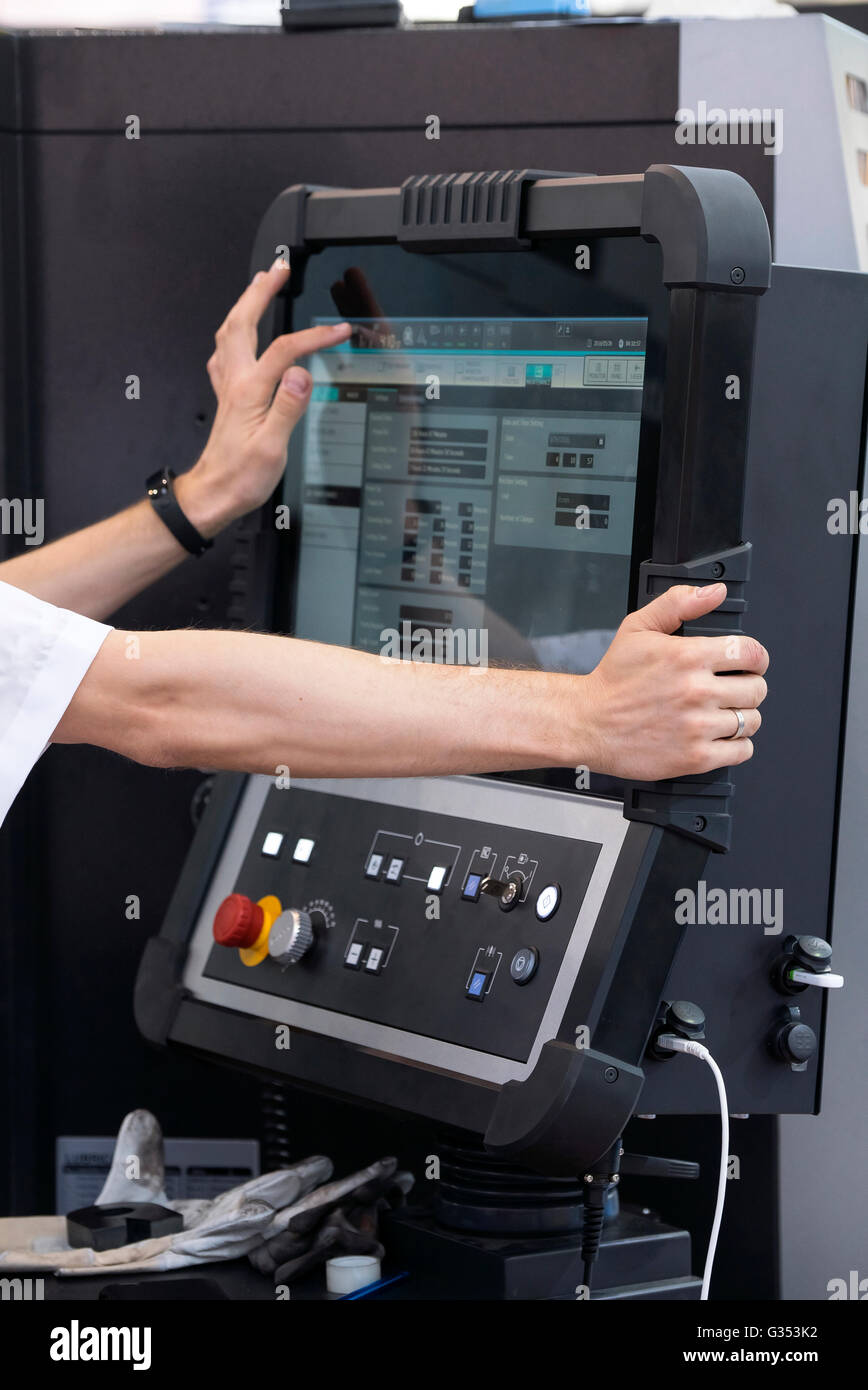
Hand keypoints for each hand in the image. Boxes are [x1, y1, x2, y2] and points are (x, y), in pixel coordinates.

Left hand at [174, 259, 351, 534]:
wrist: (213, 493)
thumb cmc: (241, 477)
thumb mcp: (272, 447)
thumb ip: (287, 408)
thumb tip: (302, 374)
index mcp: (250, 391)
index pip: (286, 350)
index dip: (315, 337)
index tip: (338, 331)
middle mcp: (236, 382)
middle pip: (244, 322)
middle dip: (262, 291)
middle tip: (279, 269)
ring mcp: (229, 387)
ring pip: (230, 331)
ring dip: (245, 303)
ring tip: (259, 284)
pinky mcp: (227, 397)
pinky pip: (225, 353)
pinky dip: (233, 332)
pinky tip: (237, 333)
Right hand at [581, 583, 768, 780]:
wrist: (588, 722)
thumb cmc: (612, 680)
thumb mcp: (638, 627)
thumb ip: (678, 603)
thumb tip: (714, 593)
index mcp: (688, 656)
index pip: (752, 653)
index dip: (756, 657)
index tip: (749, 664)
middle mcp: (696, 691)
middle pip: (757, 689)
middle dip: (749, 687)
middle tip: (733, 689)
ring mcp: (698, 726)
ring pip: (752, 721)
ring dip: (743, 717)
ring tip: (723, 714)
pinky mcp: (695, 756)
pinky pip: (741, 751)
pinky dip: (737, 745)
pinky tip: (720, 736)